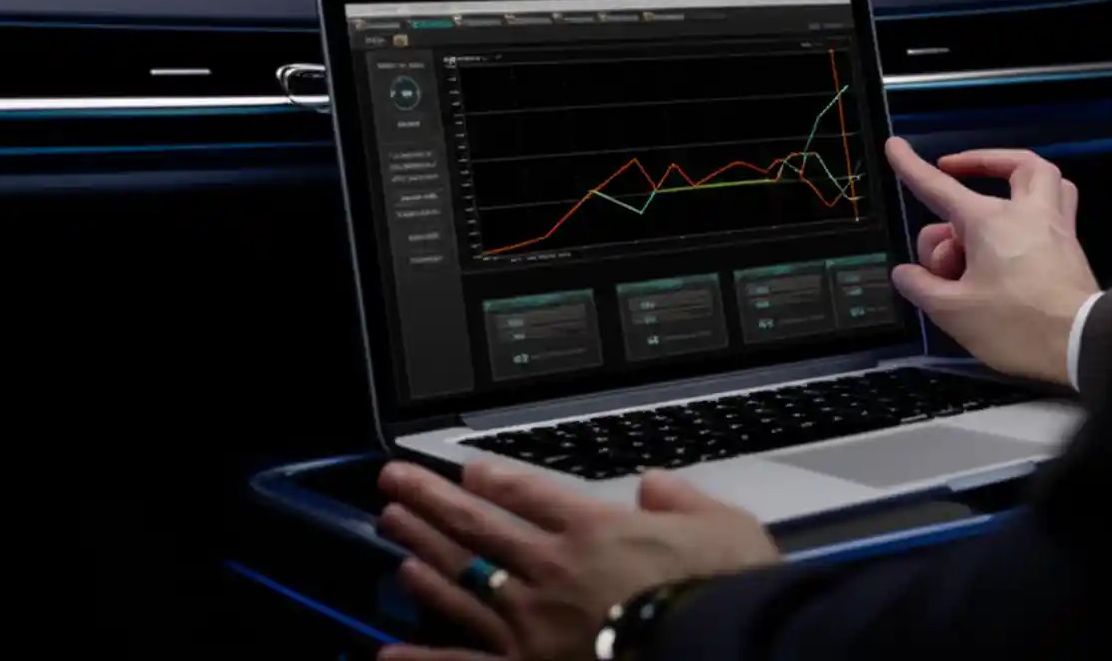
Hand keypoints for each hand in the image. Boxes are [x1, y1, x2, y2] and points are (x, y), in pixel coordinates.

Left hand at [375, 461, 777, 660]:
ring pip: (461, 582)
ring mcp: (531, 625)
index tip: (465, 471)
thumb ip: (681, 500)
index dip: (491, 478)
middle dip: (430, 501)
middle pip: (477, 528)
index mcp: (593, 529)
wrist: (717, 650)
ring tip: (394, 535)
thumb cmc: (724, 593)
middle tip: (392, 483)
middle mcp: (550, 570)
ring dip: (422, 555)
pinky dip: (425, 658)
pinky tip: (387, 651)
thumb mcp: (723, 528)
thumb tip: (657, 482)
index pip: (527, 493)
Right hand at [886, 138, 1099, 386]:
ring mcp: (1054, 226)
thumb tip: (907, 273)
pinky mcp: (1070, 247)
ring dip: (1015, 174)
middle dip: (963, 194)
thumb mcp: (952, 311)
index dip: (912, 167)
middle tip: (945, 232)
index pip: (939, 187)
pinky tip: (1010, 236)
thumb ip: (920, 286)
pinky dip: (1030, 205)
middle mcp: (1025, 213)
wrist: (1082, 345)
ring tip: (990, 198)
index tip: (895, 147)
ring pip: (1042, 176)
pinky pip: (1055, 204)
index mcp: (990, 222)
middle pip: (1001, 171)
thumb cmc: (1014, 325)